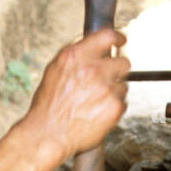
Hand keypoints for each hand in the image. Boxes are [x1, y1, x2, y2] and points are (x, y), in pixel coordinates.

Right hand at [26, 27, 129, 159]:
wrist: (49, 134)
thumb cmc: (48, 107)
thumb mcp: (54, 71)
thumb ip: (75, 57)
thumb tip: (90, 49)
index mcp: (76, 56)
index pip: (107, 36)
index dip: (117, 38)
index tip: (120, 40)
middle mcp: (93, 69)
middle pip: (122, 61)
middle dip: (117, 70)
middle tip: (108, 80)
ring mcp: (106, 88)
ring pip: (123, 85)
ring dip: (114, 91)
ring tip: (96, 102)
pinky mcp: (114, 107)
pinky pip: (123, 103)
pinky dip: (114, 108)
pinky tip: (98, 112)